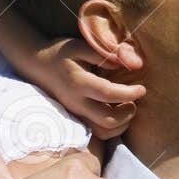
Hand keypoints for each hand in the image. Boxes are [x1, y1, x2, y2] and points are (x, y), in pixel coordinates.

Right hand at [31, 36, 145, 140]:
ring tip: (127, 108)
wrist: (36, 65)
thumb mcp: (81, 46)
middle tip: (134, 101)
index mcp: (79, 83)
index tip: (142, 89)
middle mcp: (77, 102)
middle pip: (107, 120)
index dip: (129, 94)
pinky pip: (96, 132)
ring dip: (121, 124)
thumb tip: (131, 64)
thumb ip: (105, 54)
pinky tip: (116, 113)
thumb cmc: (61, 53)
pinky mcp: (76, 118)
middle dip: (127, 114)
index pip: (108, 94)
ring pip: (102, 131)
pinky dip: (111, 128)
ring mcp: (75, 113)